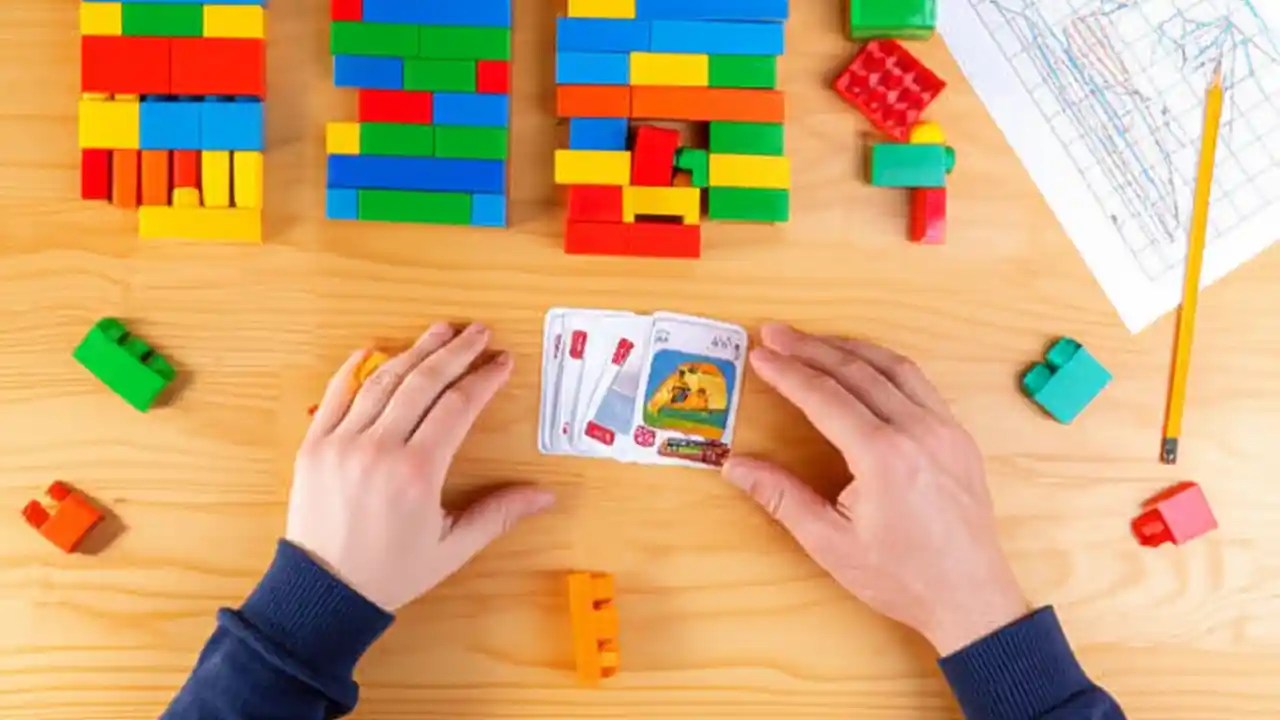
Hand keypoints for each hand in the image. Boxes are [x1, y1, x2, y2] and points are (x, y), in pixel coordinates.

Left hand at [288, 323, 554, 611]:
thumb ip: (498, 514)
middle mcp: (378, 450)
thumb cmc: (389, 573)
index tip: (501, 362)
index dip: (484, 379)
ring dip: (415, 350)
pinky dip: (355, 368)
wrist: (323, 593)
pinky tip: (375, 348)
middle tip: (479, 332)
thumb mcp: (452, 547)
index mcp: (416, 473)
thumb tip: (544, 497)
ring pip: (384, 380)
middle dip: (456, 352)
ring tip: (440, 331)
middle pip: (424, 382)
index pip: (458, 406)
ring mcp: (342, 443)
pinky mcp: (314, 445)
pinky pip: (336, 394)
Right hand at [722, 323, 1027, 655]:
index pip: (826, 397)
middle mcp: (919, 432)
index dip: (788, 373)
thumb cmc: (902, 577)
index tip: (761, 354)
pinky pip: (919, 383)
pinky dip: (885, 365)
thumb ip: (781, 497)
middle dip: (811, 348)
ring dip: (849, 347)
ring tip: (814, 339)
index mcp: (885, 457)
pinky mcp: (958, 437)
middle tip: (776, 333)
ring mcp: (945, 430)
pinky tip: (864, 365)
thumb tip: (735, 467)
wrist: (970, 597)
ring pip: (894, 367)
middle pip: (857, 371)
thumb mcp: (831, 543)